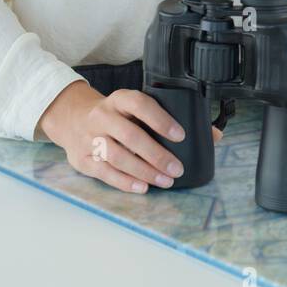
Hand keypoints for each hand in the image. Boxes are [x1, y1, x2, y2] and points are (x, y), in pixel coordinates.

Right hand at [38, 80, 222, 193]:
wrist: (72, 118)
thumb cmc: (117, 116)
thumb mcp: (137, 109)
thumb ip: (172, 119)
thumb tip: (214, 135)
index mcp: (120, 99)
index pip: (140, 104)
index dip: (161, 119)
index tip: (180, 135)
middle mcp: (102, 116)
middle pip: (130, 136)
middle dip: (157, 155)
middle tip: (177, 168)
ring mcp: (90, 137)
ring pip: (118, 156)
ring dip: (144, 171)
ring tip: (165, 181)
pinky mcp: (82, 159)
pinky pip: (105, 172)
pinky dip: (125, 182)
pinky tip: (143, 186)